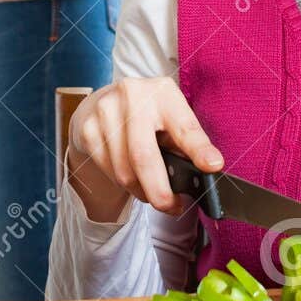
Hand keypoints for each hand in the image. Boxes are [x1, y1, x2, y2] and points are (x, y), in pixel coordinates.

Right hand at [68, 77, 222, 219]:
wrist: (103, 102)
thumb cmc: (148, 115)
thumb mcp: (172, 118)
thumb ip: (187, 143)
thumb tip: (206, 171)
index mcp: (163, 92)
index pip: (183, 125)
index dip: (198, 148)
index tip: (212, 166)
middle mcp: (132, 95)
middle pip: (144, 156)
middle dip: (160, 191)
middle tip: (173, 207)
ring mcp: (105, 111)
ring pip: (124, 172)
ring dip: (142, 191)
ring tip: (152, 190)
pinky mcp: (88, 129)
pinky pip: (109, 173)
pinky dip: (124, 184)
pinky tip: (132, 175)